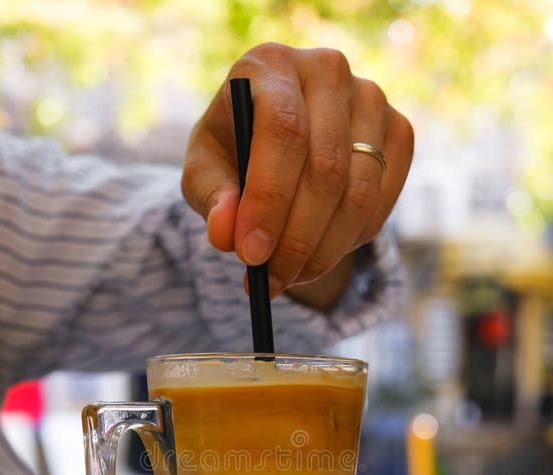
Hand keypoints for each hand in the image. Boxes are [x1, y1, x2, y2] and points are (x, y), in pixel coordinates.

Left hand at [181, 42, 412, 297]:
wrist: (276, 137)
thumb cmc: (232, 150)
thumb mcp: (205, 172)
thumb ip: (212, 199)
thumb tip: (226, 234)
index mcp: (271, 65)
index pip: (284, 132)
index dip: (269, 200)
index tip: (251, 255)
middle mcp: (328, 70)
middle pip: (326, 169)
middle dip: (295, 240)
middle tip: (270, 281)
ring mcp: (371, 98)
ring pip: (358, 194)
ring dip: (323, 251)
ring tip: (288, 277)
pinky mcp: (398, 131)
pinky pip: (381, 203)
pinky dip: (350, 242)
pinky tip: (317, 253)